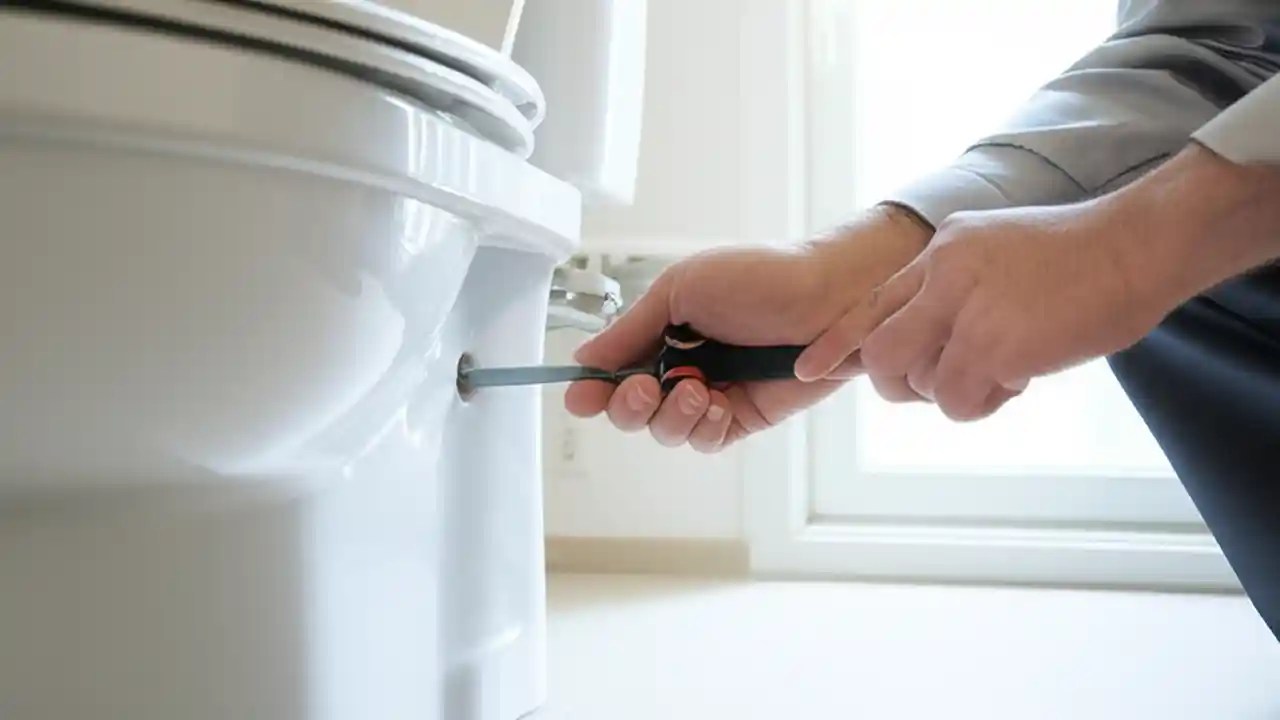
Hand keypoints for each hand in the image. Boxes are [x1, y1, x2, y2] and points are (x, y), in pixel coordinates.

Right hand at [564, 206, 929, 451]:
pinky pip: (705, 440)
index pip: (613, 370)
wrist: (827, 297)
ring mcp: (712, 395)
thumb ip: (631, 328)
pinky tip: (722, 404)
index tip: (582, 398)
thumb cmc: (758, 278)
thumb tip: (584, 358)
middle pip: (631, 410)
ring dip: (672, 417)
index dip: (593, 389)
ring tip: (699, 391)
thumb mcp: (681, 288)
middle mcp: (681, 366)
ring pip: (665, 431)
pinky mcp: (743, 418)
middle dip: (629, 406)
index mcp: (661, 331)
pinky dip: (705, 428)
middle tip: (647, 389)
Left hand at [794, 200, 1173, 421]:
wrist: (1137, 246)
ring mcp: (967, 309)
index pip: (872, 302)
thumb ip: (956, 290)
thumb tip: (930, 343)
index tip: (808, 368)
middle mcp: (944, 274)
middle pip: (883, 352)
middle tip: (944, 381)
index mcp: (943, 251)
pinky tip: (1021, 377)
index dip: (837, 342)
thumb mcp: (998, 254)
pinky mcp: (993, 344)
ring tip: (1006, 368)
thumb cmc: (1080, 259)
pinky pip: (959, 401)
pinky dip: (986, 402)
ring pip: (922, 383)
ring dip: (959, 391)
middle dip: (901, 382)